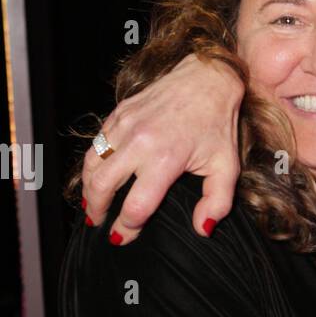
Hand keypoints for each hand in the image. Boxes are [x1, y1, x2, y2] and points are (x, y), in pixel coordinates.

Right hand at [82, 53, 243, 242]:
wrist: (207, 80)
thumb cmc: (217, 125)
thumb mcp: (227, 167)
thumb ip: (217, 203)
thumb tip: (202, 229)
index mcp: (166, 159)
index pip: (136, 206)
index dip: (127, 227)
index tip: (124, 237)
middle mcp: (140, 142)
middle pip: (102, 186)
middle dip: (96, 210)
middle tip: (99, 224)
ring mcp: (125, 125)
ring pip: (92, 164)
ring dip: (87, 189)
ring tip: (91, 204)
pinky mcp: (118, 114)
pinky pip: (95, 144)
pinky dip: (91, 165)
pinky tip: (96, 177)